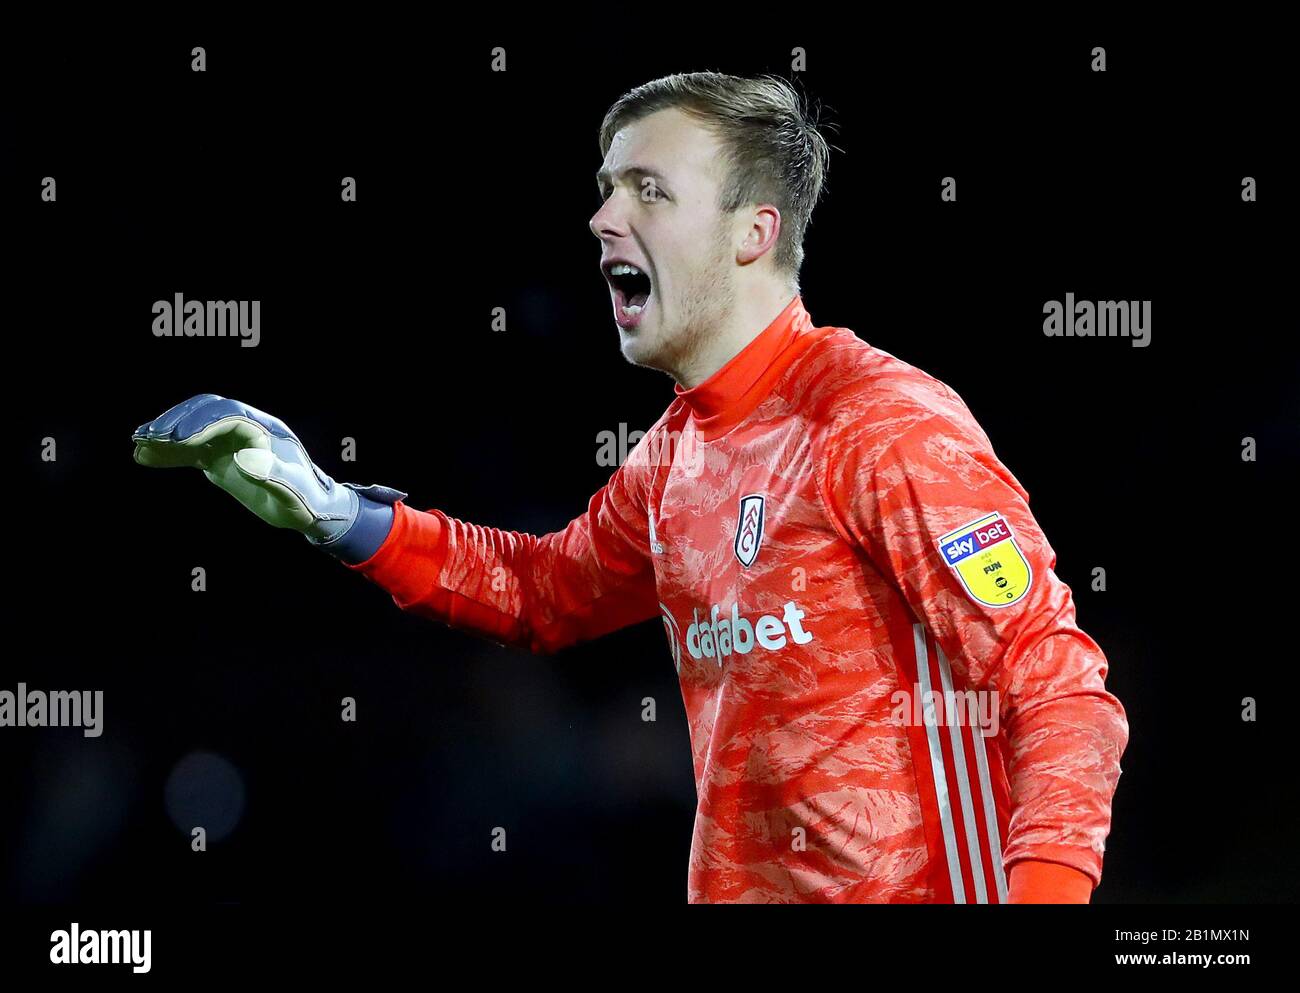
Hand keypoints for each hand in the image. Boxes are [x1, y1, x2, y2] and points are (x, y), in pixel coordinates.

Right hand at [132, 394, 404, 547]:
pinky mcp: (220, 457)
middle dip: (177, 422)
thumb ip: (274, 475)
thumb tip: (246, 458)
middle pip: (206, 413)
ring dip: (166, 434)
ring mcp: (231, 442)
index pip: (229, 415)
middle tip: (149, 436)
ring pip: (194, 428)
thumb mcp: (294, 492)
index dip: (202, 423)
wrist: (311, 509)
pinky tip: (144, 457)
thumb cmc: (308, 501)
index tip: (178, 438)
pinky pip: (190, 450)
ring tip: (137, 442)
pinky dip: (168, 453)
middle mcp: (246, 429)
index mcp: (265, 430)